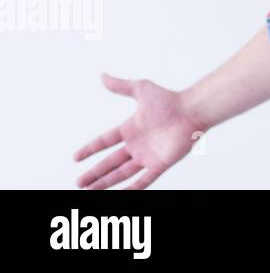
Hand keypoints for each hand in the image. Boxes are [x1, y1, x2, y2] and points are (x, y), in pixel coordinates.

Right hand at [73, 73, 207, 188]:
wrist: (192, 110)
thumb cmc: (170, 99)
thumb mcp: (140, 90)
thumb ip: (121, 86)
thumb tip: (102, 76)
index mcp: (131, 128)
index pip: (105, 141)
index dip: (90, 149)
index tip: (75, 158)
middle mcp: (138, 144)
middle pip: (111, 162)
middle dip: (95, 173)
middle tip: (79, 183)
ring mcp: (148, 155)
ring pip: (122, 174)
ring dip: (106, 183)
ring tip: (90, 192)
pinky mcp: (160, 164)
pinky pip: (143, 181)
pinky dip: (131, 190)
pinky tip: (117, 196)